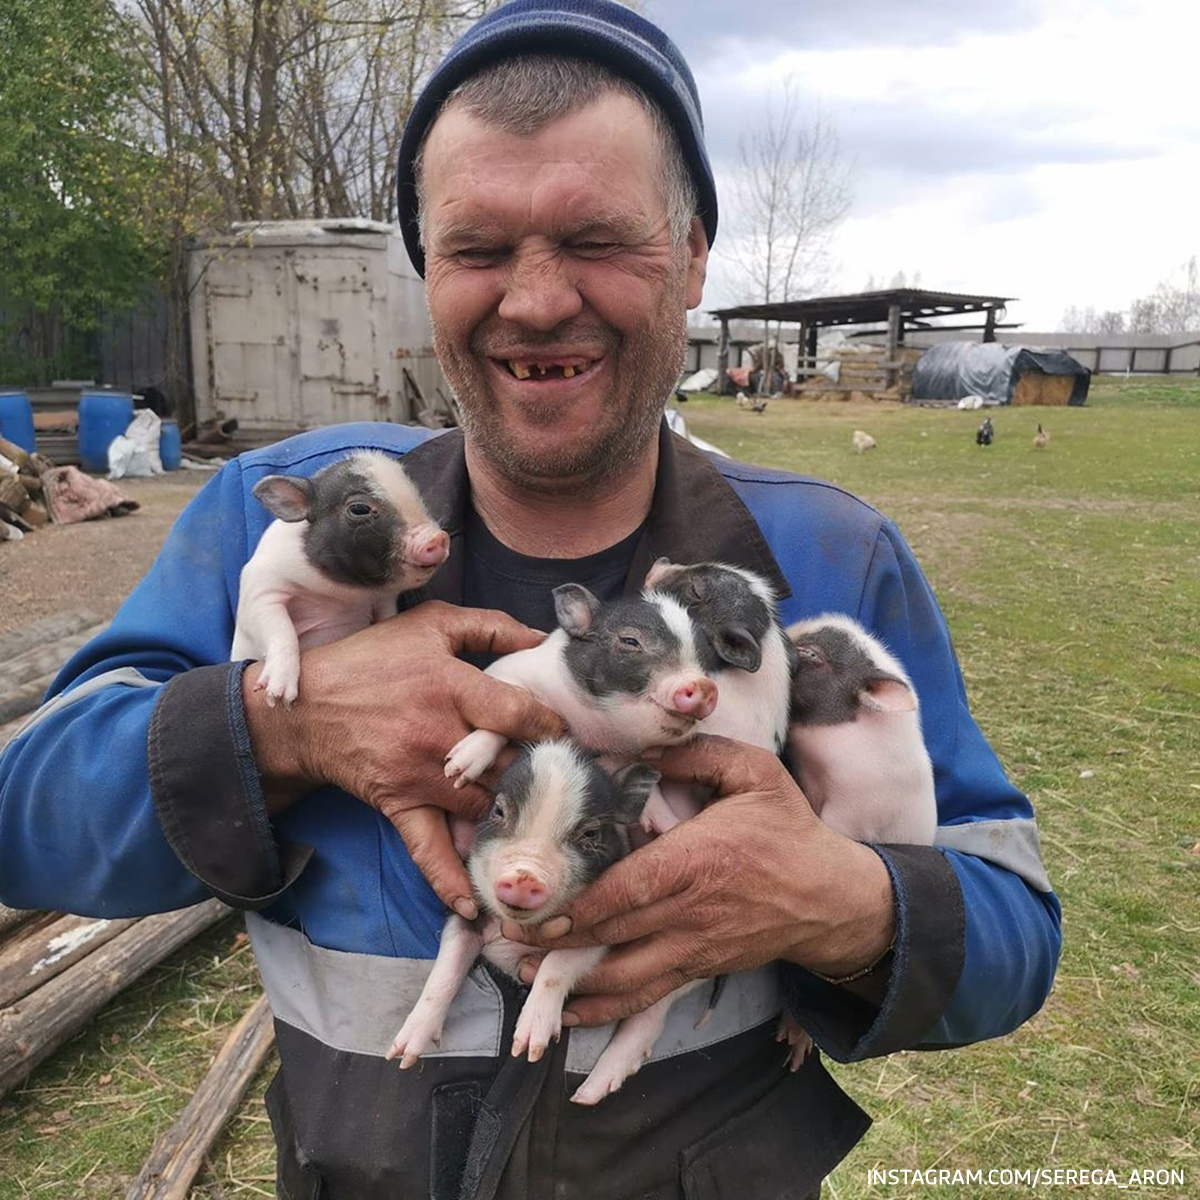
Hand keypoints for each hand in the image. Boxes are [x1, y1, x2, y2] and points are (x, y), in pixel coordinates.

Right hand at [242, 600, 564, 915]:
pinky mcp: (398, 805)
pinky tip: (475, 906)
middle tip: (570, 785)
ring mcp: (418, 775)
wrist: (303, 709)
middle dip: (540, 774)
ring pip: (482, 804)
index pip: (519, 713)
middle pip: (507, 763)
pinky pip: (428, 849)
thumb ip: (490, 626)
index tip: (568, 736)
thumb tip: (541, 638)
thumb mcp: (429, 625)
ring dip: (511, 816)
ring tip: (545, 827)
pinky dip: (450, 880)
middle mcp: (439, 733)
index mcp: (450, 685)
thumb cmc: (371, 661)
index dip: (551, 727)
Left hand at [502, 735, 894, 1025]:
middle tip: (506, 936)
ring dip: (571, 981)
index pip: (628, 890)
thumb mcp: (754, 773)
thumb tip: (643, 748)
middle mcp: (691, 911)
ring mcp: (694, 947)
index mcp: (698, 860)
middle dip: (556, 942)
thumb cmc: (787, 830)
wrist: (831, 897)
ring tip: (522, 972)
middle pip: (614, 934)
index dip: (580, 907)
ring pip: (623, 977)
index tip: (536, 910)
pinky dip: (604, 1009)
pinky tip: (569, 1011)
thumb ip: (698, 754)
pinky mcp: (698, 969)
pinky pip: (645, 997)